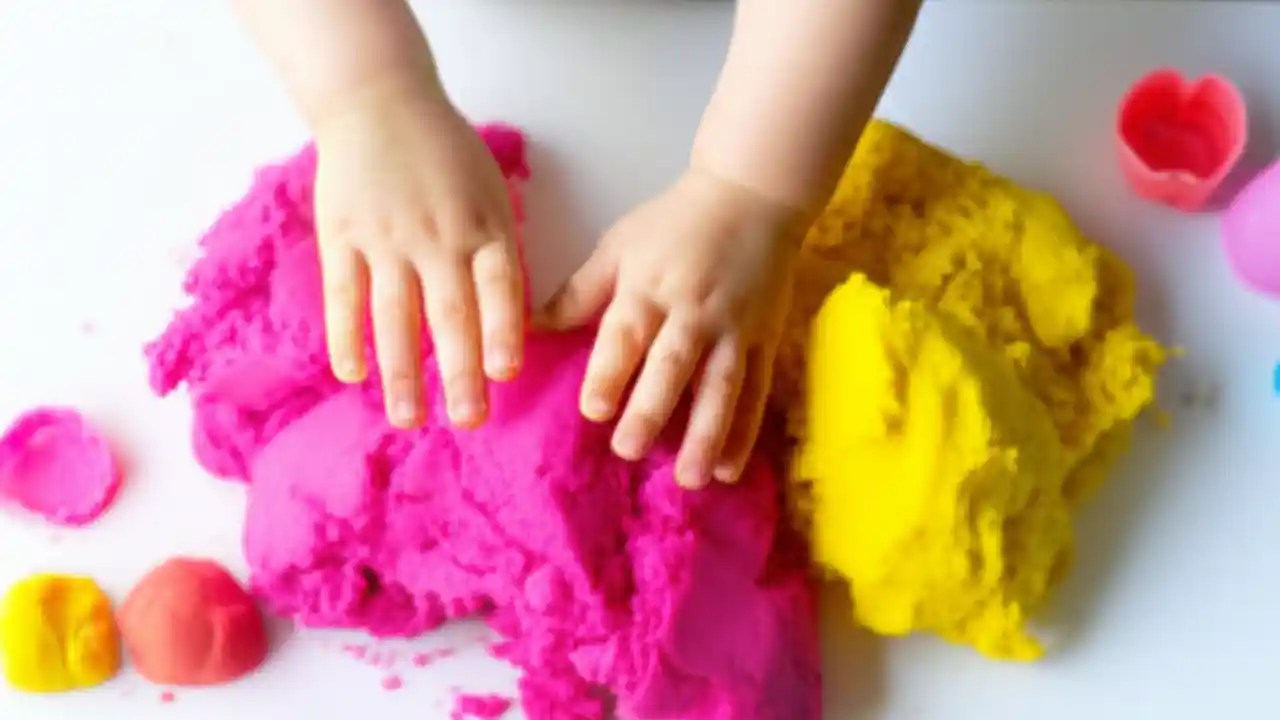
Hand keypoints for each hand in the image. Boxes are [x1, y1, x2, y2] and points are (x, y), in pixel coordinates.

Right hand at [313, 85, 521, 428]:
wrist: (378, 101)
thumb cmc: (446, 154)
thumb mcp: (490, 193)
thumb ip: (498, 251)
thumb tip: (513, 319)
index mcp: (481, 226)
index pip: (498, 286)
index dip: (503, 330)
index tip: (505, 373)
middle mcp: (436, 237)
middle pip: (450, 314)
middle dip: (460, 373)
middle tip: (469, 420)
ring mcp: (385, 239)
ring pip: (395, 316)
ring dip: (402, 372)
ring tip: (408, 418)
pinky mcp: (342, 237)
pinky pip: (344, 296)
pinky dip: (346, 336)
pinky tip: (353, 375)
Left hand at [538, 169, 801, 488]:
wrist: (752, 196)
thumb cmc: (674, 224)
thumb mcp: (620, 246)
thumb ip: (579, 292)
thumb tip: (528, 329)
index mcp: (650, 287)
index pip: (628, 333)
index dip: (611, 371)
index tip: (594, 410)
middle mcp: (693, 311)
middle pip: (673, 365)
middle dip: (652, 409)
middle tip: (629, 450)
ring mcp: (734, 328)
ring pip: (721, 386)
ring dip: (707, 435)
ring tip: (691, 478)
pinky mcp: (763, 340)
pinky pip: (754, 390)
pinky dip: (744, 431)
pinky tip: (730, 470)